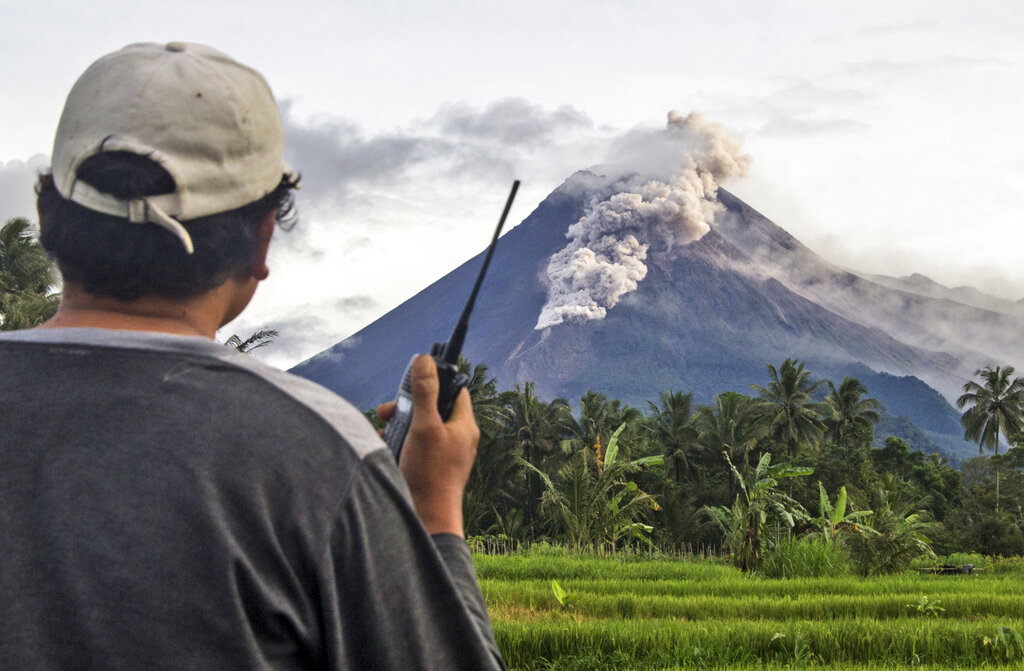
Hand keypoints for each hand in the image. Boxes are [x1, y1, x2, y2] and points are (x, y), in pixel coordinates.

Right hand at [375, 355, 478, 535]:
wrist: (427, 520)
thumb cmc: (430, 474)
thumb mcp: (424, 426)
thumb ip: (424, 392)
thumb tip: (425, 360)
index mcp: (464, 426)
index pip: (455, 391)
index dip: (435, 381)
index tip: (414, 378)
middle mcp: (457, 439)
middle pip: (432, 409)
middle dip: (406, 407)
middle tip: (386, 411)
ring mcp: (444, 456)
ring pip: (419, 429)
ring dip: (398, 427)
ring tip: (382, 432)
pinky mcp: (430, 470)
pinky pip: (414, 448)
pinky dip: (398, 445)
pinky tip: (384, 449)